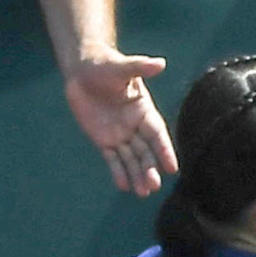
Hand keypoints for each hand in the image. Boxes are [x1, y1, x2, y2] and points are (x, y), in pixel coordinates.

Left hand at [63, 49, 173, 195]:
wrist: (83, 70)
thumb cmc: (105, 65)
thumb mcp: (122, 67)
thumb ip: (139, 67)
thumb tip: (159, 63)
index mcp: (144, 110)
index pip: (157, 134)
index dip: (164, 150)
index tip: (172, 168)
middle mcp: (135, 125)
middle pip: (145, 151)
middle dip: (149, 168)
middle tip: (153, 186)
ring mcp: (120, 134)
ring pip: (131, 158)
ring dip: (137, 174)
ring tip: (142, 193)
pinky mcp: (103, 139)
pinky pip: (112, 158)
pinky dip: (118, 171)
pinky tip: (123, 185)